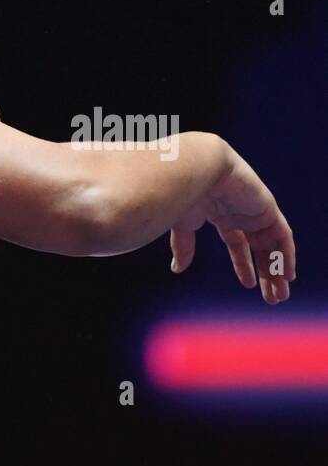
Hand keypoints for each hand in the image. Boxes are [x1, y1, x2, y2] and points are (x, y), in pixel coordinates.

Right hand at [170, 145, 294, 303]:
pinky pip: (282, 235)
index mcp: (218, 213)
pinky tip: (287, 274)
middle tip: (272, 298)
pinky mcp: (266, 208)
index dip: (243, 264)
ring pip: (271, 245)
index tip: (249, 285)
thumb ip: (182, 246)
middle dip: (266, 273)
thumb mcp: (180, 224)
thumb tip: (178, 269)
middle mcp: (240, 212)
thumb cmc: (178, 191)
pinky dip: (286, 255)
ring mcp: (254, 209)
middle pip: (259, 247)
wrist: (193, 166)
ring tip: (280, 295)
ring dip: (277, 270)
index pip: (237, 242)